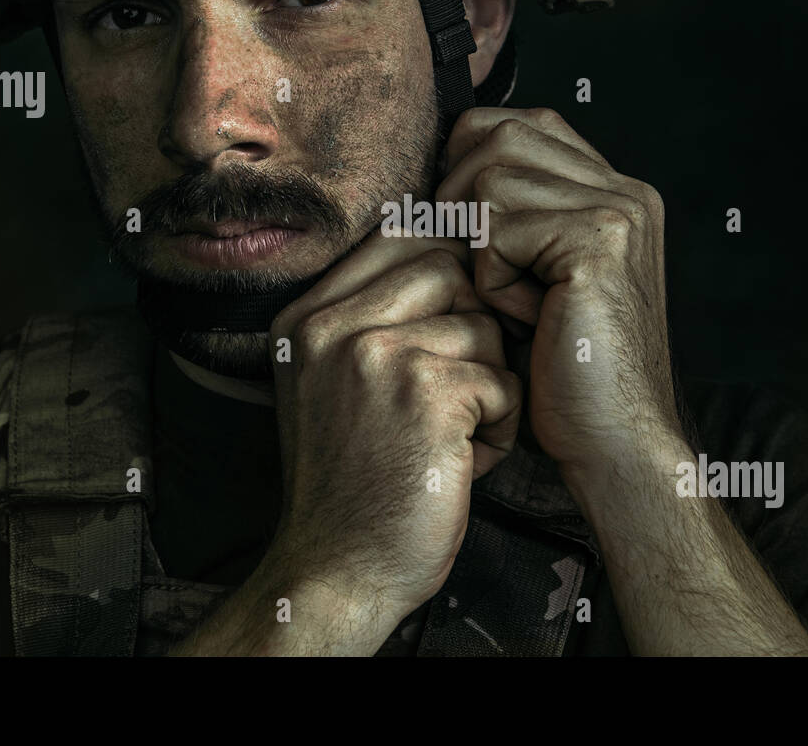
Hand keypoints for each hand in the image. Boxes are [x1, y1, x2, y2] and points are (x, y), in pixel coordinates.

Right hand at [265, 230, 521, 622]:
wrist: (338, 571)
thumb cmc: (354, 481)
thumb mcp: (333, 384)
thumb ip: (371, 318)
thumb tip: (453, 253)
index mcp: (304, 318)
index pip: (397, 235)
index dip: (448, 272)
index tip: (454, 329)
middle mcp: (330, 325)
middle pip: (448, 266)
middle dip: (473, 325)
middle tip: (461, 386)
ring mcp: (374, 353)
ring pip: (483, 324)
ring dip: (490, 381)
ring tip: (458, 432)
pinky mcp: (424, 392)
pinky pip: (503, 378)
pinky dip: (501, 425)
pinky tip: (465, 460)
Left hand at [435, 107, 678, 477]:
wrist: (617, 444)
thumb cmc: (565, 377)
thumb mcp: (533, 284)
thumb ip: (508, 223)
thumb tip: (430, 183)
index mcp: (613, 194)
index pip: (517, 125)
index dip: (468, 167)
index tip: (459, 234)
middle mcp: (624, 190)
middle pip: (497, 132)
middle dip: (458, 198)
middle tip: (474, 271)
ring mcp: (617, 210)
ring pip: (490, 175)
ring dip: (477, 244)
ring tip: (510, 301)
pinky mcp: (598, 240)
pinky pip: (497, 225)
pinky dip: (492, 277)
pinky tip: (527, 321)